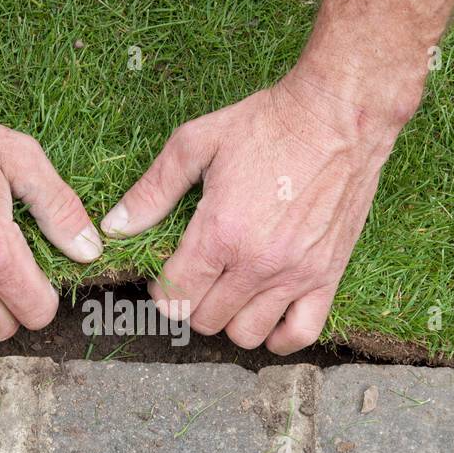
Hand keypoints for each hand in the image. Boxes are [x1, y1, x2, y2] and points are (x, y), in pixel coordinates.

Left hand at [102, 75, 407, 354]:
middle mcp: (255, 263)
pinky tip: (269, 315)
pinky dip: (279, 336)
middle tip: (199, 278)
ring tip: (231, 292)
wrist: (339, 116)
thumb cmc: (267, 124)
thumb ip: (152, 190)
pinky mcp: (328, 276)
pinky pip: (300, 334)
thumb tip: (114, 226)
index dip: (163, 290)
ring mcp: (294, 274)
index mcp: (219, 233)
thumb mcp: (197, 143)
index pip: (175, 296)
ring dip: (231, 320)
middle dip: (193, 303)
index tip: (168, 274)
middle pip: (206, 319)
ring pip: (247, 334)